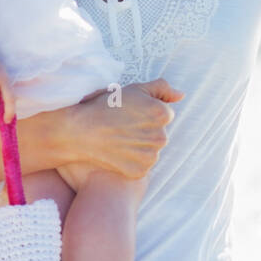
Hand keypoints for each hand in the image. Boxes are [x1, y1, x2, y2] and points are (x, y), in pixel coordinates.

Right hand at [70, 79, 184, 178]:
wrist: (79, 132)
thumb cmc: (106, 107)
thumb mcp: (135, 89)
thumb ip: (162, 89)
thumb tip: (181, 95)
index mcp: (162, 114)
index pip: (163, 115)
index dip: (146, 114)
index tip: (129, 114)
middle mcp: (161, 137)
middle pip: (158, 134)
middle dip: (144, 130)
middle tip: (122, 127)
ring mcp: (151, 156)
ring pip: (151, 150)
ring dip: (139, 146)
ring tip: (119, 140)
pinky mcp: (140, 172)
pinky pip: (142, 166)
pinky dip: (132, 162)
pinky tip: (117, 153)